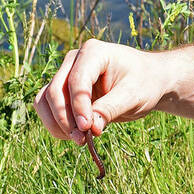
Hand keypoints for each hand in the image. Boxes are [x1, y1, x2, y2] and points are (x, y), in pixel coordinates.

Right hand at [34, 38, 166, 141]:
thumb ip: (111, 108)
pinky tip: (73, 135)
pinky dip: (55, 123)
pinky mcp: (63, 89)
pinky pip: (47, 107)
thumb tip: (91, 128)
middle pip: (55, 91)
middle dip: (65, 119)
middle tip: (82, 140)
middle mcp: (74, 60)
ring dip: (56, 123)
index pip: (76, 80)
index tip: (87, 129)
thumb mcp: (134, 96)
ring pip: (45, 100)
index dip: (78, 106)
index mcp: (94, 52)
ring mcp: (66, 73)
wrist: (147, 81)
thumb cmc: (144, 83)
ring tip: (78, 140)